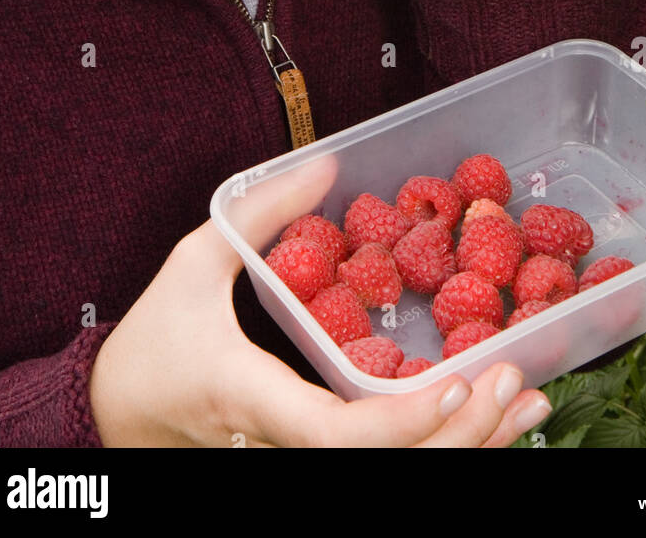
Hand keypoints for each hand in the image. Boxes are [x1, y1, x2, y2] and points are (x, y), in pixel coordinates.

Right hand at [89, 157, 552, 447]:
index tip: (457, 385)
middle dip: (460, 438)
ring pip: (395, 481)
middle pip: (384, 473)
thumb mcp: (194, 262)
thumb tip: (328, 164)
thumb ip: (263, 213)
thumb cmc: (155, 339)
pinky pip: (387, 470)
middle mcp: (282, 449)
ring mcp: (297, 464)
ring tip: (528, 403)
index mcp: (252, 399)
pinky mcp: (312, 465)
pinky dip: (446, 449)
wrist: (116, 412)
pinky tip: (491, 423)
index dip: (403, 423)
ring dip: (469, 450)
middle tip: (513, 382)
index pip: (336, 438)